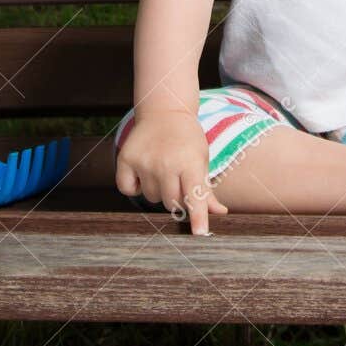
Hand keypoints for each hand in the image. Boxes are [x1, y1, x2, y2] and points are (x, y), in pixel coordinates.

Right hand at [115, 107, 228, 234]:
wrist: (164, 111)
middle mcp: (166, 163)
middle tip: (178, 177)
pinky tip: (143, 170)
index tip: (200, 233)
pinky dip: (134, 186)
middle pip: (171, 203)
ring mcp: (144, 162)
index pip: (195, 196)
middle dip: (176, 197)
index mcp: (189, 163)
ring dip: (157, 189)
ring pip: (151, 197)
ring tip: (162, 168)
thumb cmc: (187, 139)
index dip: (198, 217)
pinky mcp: (125, 159)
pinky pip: (128, 190)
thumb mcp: (202, 159)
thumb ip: (206, 188)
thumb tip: (220, 213)